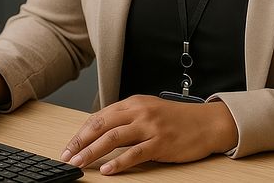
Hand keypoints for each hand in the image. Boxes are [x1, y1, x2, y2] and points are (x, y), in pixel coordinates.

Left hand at [59, 95, 237, 174]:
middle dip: (80, 142)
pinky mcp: (161, 143)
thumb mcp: (149, 111)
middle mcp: (139, 112)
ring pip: (113, 138)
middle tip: (66, 156)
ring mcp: (150, 127)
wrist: (207, 122)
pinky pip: (135, 153)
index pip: (99, 116)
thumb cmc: (177, 119)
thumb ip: (127, 118)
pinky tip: (108, 170)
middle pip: (102, 125)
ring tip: (79, 163)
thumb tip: (100, 133)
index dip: (81, 133)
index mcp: (133, 103)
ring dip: (92, 152)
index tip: (68, 146)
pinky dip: (118, 163)